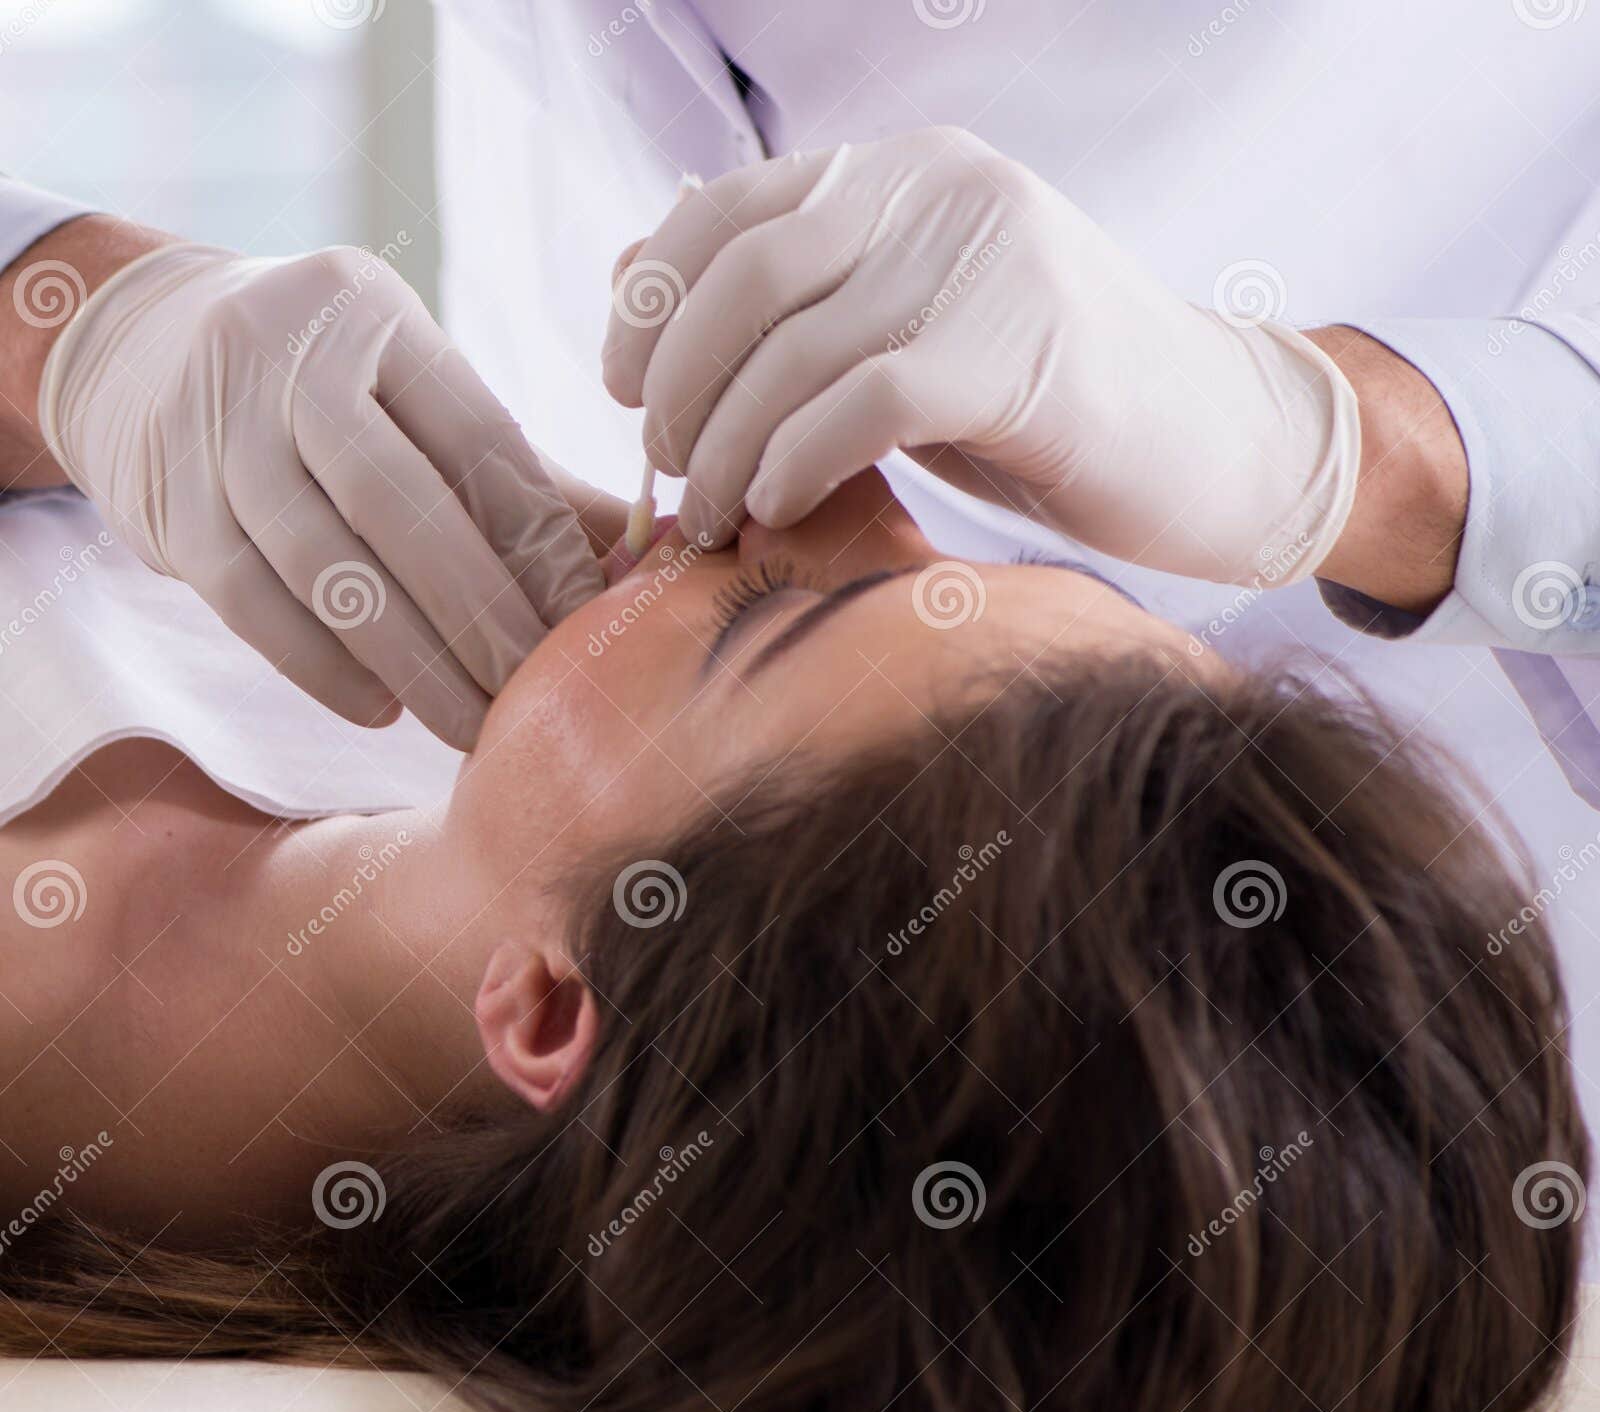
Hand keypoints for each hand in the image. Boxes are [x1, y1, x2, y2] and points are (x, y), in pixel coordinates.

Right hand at [38, 242, 603, 748]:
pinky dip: (324, 668)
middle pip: (403, 508)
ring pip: (325, 567)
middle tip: (534, 693)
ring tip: (471, 722)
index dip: (540, 544)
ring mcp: (212, 427)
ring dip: (410, 662)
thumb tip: (646, 559)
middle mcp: (285, 354)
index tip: (586, 625)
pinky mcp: (168, 502)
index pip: (478, 442)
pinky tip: (382, 708)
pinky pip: (253, 605)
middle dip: (481, 616)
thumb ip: (522, 477)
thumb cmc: (324, 390)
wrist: (135, 347)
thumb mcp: (414, 396)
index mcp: (374, 312)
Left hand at [602, 126, 1361, 588]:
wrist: (1223, 444)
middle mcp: (939, 190)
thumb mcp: (910, 332)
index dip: (650, 303)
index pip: (727, 211)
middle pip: (743, 276)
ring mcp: (984, 261)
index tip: (619, 387)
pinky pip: (861, 400)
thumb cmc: (1051, 406)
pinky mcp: (1021, 350)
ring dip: (724, 448)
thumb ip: (800, 305)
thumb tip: (634, 283)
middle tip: (668, 470)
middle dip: (676, 387)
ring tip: (711, 514)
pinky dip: (796, 459)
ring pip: (791, 347)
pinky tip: (779, 503)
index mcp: (904, 174)